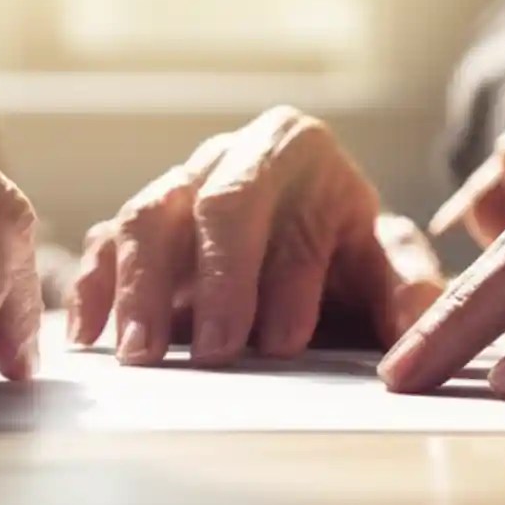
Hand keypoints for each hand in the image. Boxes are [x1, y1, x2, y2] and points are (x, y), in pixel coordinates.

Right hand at [67, 106, 444, 364]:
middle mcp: (229, 156)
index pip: (281, 205)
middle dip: (212, 282)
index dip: (277, 276)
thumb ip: (405, 284)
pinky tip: (89, 333)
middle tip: (211, 354)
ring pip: (144, 220)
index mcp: (295, 147)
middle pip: (208, 206)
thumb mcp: (385, 260)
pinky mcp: (141, 227)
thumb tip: (415, 321)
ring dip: (139, 289)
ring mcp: (176, 186)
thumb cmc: (346, 248)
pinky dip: (95, 287)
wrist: (312, 240)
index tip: (279, 344)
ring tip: (140, 356)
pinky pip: (105, 245)